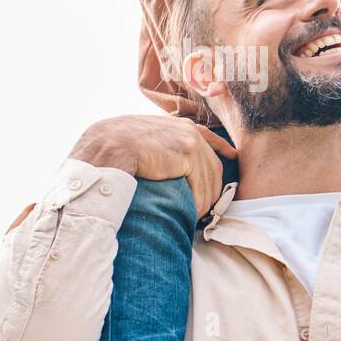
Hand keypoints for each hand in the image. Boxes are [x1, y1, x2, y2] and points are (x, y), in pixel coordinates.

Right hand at [70, 115, 236, 218]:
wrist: (109, 145)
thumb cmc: (116, 145)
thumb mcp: (141, 137)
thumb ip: (157, 144)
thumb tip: (158, 160)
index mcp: (178, 125)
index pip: (208, 136)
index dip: (221, 147)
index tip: (231, 154)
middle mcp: (188, 130)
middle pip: (213, 163)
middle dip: (214, 186)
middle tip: (210, 205)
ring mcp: (190, 141)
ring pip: (209, 178)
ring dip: (205, 200)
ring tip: (198, 216)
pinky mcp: (187, 155)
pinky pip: (201, 185)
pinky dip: (199, 203)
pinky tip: (193, 213)